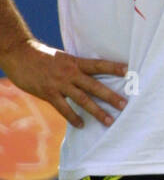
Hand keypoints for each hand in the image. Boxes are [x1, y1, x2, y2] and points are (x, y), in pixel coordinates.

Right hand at [0, 39, 126, 127]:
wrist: (19, 54)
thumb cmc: (41, 56)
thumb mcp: (62, 58)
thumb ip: (75, 68)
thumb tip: (87, 76)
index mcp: (75, 62)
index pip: (98, 64)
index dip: (113, 67)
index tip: (129, 70)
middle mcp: (70, 73)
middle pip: (94, 85)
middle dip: (111, 96)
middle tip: (125, 105)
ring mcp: (59, 84)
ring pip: (82, 99)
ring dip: (97, 111)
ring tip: (109, 121)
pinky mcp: (48, 93)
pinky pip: (63, 108)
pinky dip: (73, 117)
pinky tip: (81, 125)